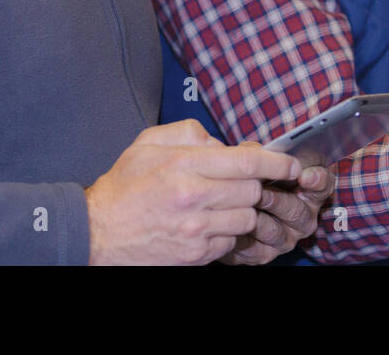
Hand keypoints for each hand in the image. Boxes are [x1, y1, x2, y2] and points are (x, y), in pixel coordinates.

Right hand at [84, 120, 301, 265]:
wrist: (98, 232)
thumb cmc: (124, 185)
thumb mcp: (148, 143)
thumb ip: (189, 133)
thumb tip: (222, 142)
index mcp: (184, 164)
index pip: (247, 161)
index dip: (277, 162)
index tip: (291, 164)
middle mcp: (193, 197)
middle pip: (252, 189)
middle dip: (255, 183)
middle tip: (241, 181)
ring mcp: (196, 230)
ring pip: (247, 217)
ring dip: (243, 209)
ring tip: (222, 203)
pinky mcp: (195, 255)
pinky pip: (231, 240)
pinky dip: (227, 231)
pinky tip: (209, 223)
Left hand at [220, 151, 335, 264]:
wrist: (227, 210)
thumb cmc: (250, 179)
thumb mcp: (257, 161)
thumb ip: (261, 155)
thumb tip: (255, 153)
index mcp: (308, 191)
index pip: (322, 185)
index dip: (317, 180)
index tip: (305, 176)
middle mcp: (302, 218)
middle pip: (296, 211)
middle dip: (276, 200)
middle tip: (260, 192)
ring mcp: (284, 238)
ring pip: (273, 232)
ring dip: (256, 219)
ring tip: (241, 208)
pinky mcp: (262, 255)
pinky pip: (252, 248)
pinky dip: (239, 236)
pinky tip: (229, 225)